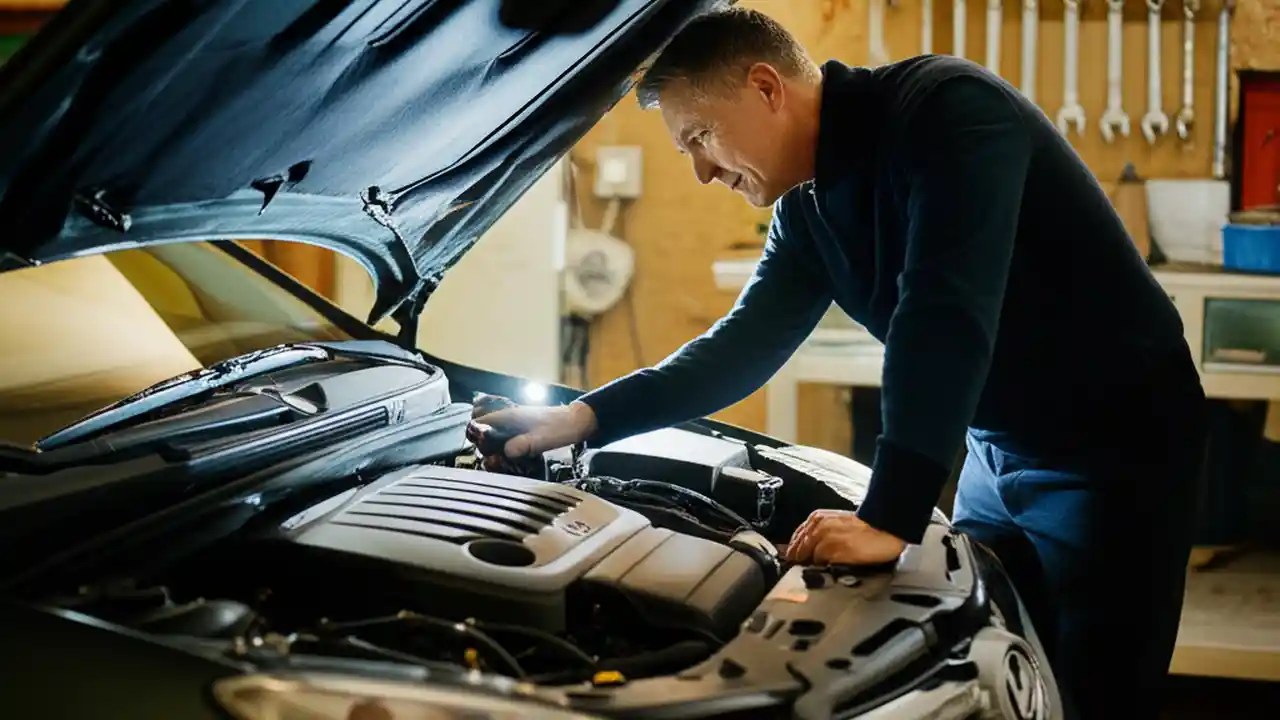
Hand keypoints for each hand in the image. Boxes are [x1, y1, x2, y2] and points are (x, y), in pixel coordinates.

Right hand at [468, 397, 597, 471]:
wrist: (579, 422)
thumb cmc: (562, 427)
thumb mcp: (543, 438)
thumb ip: (524, 445)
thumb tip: (506, 452)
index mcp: (508, 416)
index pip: (479, 423)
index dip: (476, 437)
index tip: (485, 451)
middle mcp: (508, 419)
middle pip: (483, 434)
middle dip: (485, 448)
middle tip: (497, 460)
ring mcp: (514, 426)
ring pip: (494, 438)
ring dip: (495, 451)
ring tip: (504, 462)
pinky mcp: (522, 434)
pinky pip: (505, 441)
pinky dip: (505, 451)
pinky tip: (513, 460)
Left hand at [784, 510, 906, 566]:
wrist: (886, 529)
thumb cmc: (867, 528)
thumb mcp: (837, 524)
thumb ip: (821, 534)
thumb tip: (809, 551)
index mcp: (817, 518)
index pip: (795, 540)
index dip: (795, 553)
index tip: (796, 562)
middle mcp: (818, 527)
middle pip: (798, 551)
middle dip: (800, 561)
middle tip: (804, 571)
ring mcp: (825, 540)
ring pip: (809, 559)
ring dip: (812, 567)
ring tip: (819, 573)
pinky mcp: (835, 552)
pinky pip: (822, 565)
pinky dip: (823, 570)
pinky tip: (830, 572)